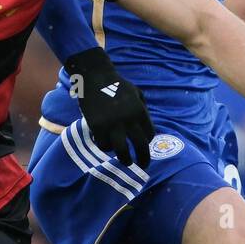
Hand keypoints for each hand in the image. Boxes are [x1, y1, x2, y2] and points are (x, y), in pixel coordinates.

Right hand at [66, 47, 154, 165]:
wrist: (95, 77)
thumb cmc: (116, 85)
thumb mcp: (136, 93)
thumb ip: (142, 109)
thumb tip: (146, 128)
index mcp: (140, 111)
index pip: (149, 134)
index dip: (148, 142)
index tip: (144, 145)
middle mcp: (128, 119)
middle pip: (140, 146)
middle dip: (144, 159)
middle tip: (144, 166)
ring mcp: (112, 124)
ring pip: (122, 151)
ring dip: (125, 160)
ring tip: (126, 162)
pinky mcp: (97, 127)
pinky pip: (104, 145)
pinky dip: (106, 147)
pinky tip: (107, 145)